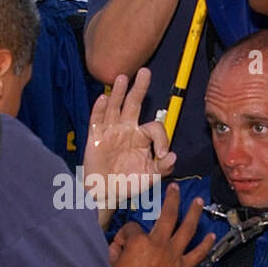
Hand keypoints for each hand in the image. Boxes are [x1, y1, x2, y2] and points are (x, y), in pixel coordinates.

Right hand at [83, 67, 175, 208]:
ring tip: (122, 78)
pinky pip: (97, 120)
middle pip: (134, 104)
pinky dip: (99, 109)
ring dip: (118, 93)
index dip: (161, 138)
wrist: (106, 194)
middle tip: (145, 72)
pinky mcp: (95, 137)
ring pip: (115, 107)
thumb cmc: (129, 183)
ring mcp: (110, 131)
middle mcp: (127, 129)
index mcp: (142, 137)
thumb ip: (162, 168)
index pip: (154, 127)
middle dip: (139, 88)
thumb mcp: (150, 177)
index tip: (161, 155)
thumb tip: (173, 157)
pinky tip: (104, 98)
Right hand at [111, 184, 214, 266]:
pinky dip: (206, 244)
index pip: (131, 228)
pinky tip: (212, 235)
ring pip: (187, 229)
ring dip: (194, 214)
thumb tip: (116, 248)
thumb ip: (113, 253)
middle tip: (175, 188)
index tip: (120, 244)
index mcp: (138, 241)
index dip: (124, 235)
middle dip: (171, 199)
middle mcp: (158, 243)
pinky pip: (198, 254)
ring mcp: (173, 255)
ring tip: (199, 202)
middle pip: (167, 215)